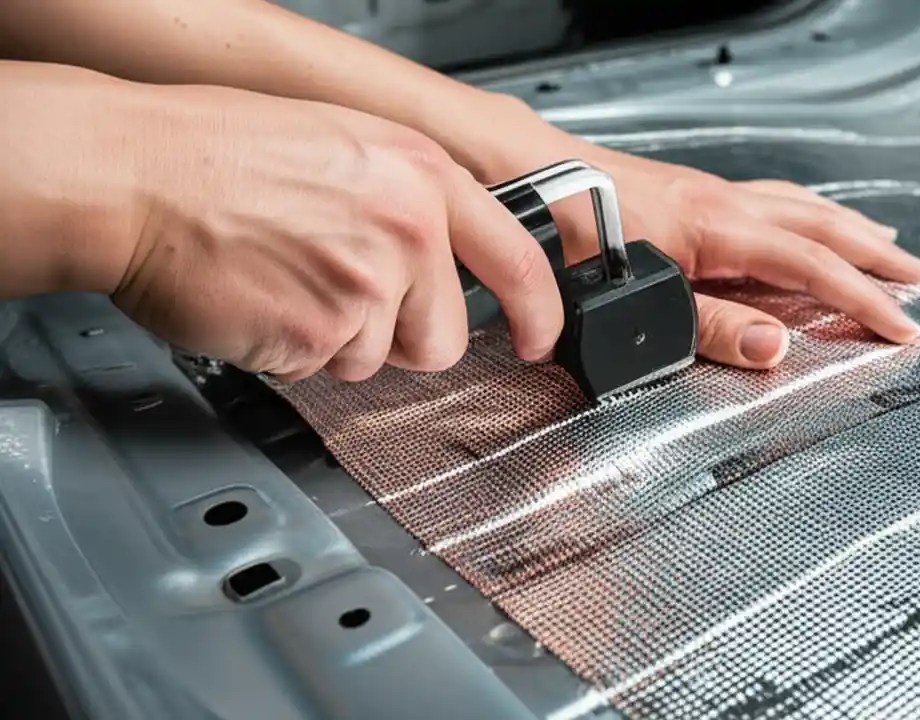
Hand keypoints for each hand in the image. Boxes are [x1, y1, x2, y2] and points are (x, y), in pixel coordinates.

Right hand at [110, 85, 563, 381]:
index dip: (539, 310)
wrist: (135, 173)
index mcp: (421, 175)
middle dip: (403, 336)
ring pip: (378, 359)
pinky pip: (323, 369)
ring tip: (288, 283)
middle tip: (345, 299)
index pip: (516, 258)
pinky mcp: (319, 334)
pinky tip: (264, 300)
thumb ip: (411, 199)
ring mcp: (366, 286)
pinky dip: (293, 351)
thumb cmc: (218, 150)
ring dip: (337, 341)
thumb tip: (442, 254)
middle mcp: (407, 230)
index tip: (541, 336)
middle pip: (445, 336)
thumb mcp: (347, 144)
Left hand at [458, 99, 919, 369]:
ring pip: (800, 206)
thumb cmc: (567, 234)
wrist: (524, 174)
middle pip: (822, 227)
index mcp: (721, 230)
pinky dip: (805, 211)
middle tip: (919, 279)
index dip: (865, 302)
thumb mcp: (638, 297)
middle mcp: (724, 204)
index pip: (815, 270)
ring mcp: (708, 193)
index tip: (904, 330)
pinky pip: (771, 197)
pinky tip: (798, 217)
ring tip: (882, 243)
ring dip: (848, 228)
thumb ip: (708, 326)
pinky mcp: (689, 192)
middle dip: (875, 257)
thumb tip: (775, 348)